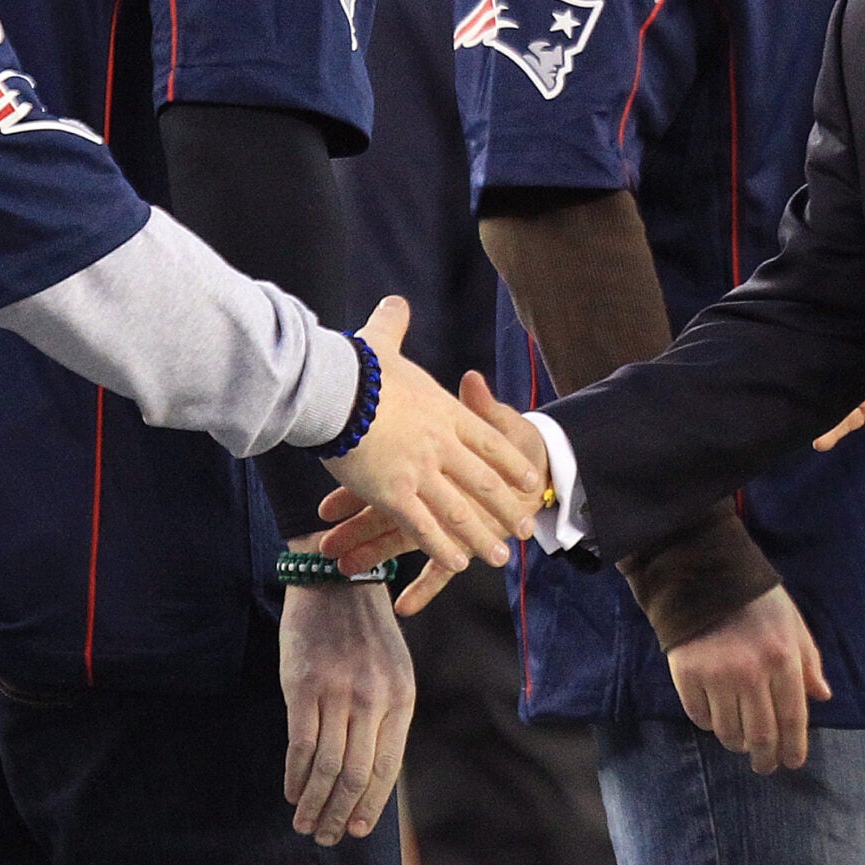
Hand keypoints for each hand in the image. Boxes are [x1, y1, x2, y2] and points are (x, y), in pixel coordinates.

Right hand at [280, 576, 415, 846]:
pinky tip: (290, 792)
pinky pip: (300, 745)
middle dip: (339, 813)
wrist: (336, 581)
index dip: (370, 805)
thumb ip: (386, 717)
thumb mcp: (393, 671)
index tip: (355, 830)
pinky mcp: (303, 686)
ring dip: (314, 803)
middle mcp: (373, 698)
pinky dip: (295, 776)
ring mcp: (338, 692)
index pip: (387, 768)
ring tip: (304, 824)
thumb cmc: (364, 633)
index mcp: (401, 697)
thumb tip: (372, 777)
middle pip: (357, 775)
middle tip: (325, 837)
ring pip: (327, 767)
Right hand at [322, 299, 543, 581]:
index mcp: (445, 412)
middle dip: (507, 507)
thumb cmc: (356, 366)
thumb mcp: (382, 342)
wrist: (335, 389)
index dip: (511, 463)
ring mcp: (421, 472)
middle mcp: (442, 444)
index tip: (530, 478)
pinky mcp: (394, 494)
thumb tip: (395, 301)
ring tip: (499, 558)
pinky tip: (456, 563)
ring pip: (460, 512)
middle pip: (484, 482)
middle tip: (525, 526)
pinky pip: (425, 528)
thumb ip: (393, 324)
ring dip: (481, 537)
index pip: (489, 441)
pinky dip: (443, 548)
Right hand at [667, 585, 831, 772]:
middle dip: (766, 759)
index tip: (792, 762)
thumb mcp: (792, 624)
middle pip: (761, 735)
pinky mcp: (688, 676)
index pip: (792, 718)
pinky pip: (701, 718)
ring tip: (741, 743)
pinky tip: (716, 717)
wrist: (704, 575)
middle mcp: (751, 672)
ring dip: (737, 744)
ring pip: (729, 732)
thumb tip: (822, 696)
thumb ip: (809, 662)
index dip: (793, 747)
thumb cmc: (757, 600)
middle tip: (765, 766)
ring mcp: (717, 676)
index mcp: (782, 659)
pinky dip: (710, 724)